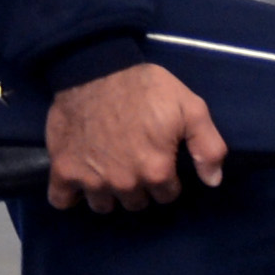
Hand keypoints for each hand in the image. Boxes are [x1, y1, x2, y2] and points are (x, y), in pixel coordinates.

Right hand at [44, 63, 227, 211]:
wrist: (96, 70)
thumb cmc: (147, 88)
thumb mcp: (192, 109)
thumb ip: (208, 148)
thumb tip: (213, 181)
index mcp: (156, 171)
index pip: (166, 195)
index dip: (166, 180)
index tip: (160, 161)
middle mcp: (123, 182)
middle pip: (135, 202)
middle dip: (139, 187)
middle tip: (134, 162)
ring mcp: (90, 179)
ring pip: (103, 205)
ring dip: (107, 193)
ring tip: (109, 170)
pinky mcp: (63, 170)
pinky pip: (61, 200)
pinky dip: (70, 195)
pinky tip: (78, 182)